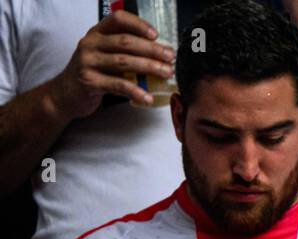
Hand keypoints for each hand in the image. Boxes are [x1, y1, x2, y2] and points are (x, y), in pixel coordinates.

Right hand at [50, 9, 175, 115]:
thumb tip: (160, 54)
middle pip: (125, 41)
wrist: (66, 93)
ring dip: (149, 67)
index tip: (156, 35)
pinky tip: (148, 98)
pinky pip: (117, 85)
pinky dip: (136, 91)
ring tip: (167, 73)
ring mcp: (87, 61)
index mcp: (96, 32)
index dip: (138, 24)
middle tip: (170, 57)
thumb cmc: (94, 72)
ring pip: (124, 61)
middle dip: (152, 49)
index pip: (118, 19)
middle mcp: (90, 43)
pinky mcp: (88, 81)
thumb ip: (124, 51)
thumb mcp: (105, 55)